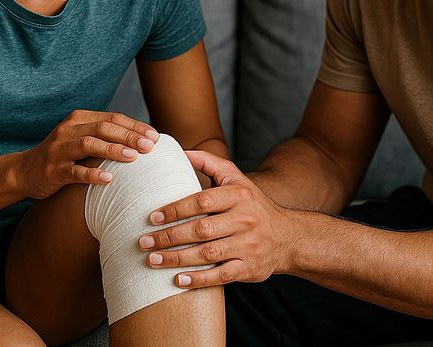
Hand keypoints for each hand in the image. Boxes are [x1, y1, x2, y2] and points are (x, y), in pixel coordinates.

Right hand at [16, 110, 157, 199]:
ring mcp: (58, 150)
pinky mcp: (52, 171)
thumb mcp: (82, 139)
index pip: (112, 118)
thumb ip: (106, 136)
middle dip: (129, 136)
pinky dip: (91, 175)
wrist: (25, 171)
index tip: (155, 137)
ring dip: (112, 150)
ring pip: (88, 145)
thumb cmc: (63, 156)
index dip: (135, 126)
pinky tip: (108, 179)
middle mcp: (68, 130)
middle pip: (103, 128)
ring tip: (133, 158)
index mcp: (79, 119)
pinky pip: (73, 172)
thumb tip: (144, 140)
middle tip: (150, 147)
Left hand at [137, 150, 292, 288]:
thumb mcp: (237, 179)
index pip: (202, 202)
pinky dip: (199, 279)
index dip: (175, 210)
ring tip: (152, 260)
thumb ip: (209, 163)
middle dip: (169, 237)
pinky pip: (221, 276)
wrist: (288, 237)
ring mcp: (247, 245)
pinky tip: (178, 280)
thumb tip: (181, 150)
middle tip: (144, 242)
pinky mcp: (249, 268)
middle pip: (201, 229)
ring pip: (207, 254)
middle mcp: (245, 220)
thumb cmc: (253, 205)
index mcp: (239, 196)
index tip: (152, 217)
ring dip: (176, 259)